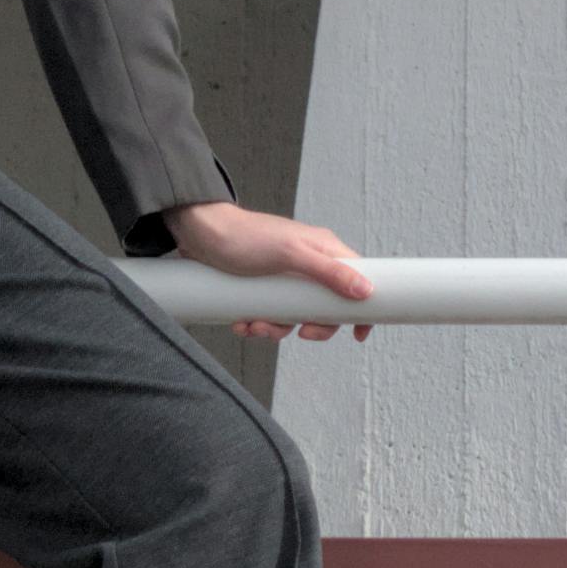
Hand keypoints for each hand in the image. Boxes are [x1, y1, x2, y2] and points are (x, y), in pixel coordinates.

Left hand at [162, 200, 375, 340]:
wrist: (201, 234)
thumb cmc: (245, 237)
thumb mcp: (291, 255)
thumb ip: (329, 272)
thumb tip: (365, 290)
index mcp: (324, 250)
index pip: (357, 279)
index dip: (360, 307)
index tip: (358, 333)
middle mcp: (309, 263)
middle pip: (325, 306)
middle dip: (310, 325)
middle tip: (299, 332)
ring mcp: (286, 276)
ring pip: (295, 314)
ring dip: (276, 327)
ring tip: (255, 325)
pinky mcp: (264, 286)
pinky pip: (271, 313)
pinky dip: (259, 322)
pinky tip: (242, 322)